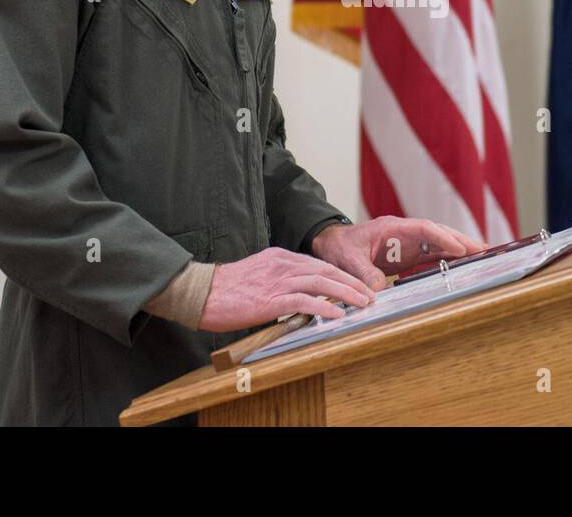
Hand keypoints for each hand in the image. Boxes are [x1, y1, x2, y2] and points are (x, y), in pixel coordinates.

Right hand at [196, 246, 376, 332]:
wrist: (200, 292)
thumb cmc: (225, 290)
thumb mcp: (257, 276)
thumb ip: (279, 281)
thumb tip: (299, 297)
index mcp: (279, 257)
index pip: (318, 264)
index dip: (341, 274)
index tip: (357, 284)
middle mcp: (282, 265)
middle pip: (326, 270)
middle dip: (351, 282)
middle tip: (370, 293)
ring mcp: (277, 281)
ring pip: (321, 282)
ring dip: (346, 293)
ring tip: (363, 302)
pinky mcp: (270, 299)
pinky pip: (304, 301)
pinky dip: (324, 306)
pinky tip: (338, 313)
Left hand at [311, 216, 488, 289]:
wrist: (332, 245)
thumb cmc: (339, 247)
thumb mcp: (347, 259)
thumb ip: (364, 272)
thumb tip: (380, 289)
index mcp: (392, 228)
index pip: (423, 229)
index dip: (442, 237)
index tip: (458, 247)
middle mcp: (404, 235)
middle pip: (438, 234)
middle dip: (461, 240)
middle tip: (484, 249)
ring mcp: (408, 245)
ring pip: (439, 244)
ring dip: (459, 249)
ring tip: (482, 256)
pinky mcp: (408, 257)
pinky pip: (432, 256)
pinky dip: (448, 259)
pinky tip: (463, 265)